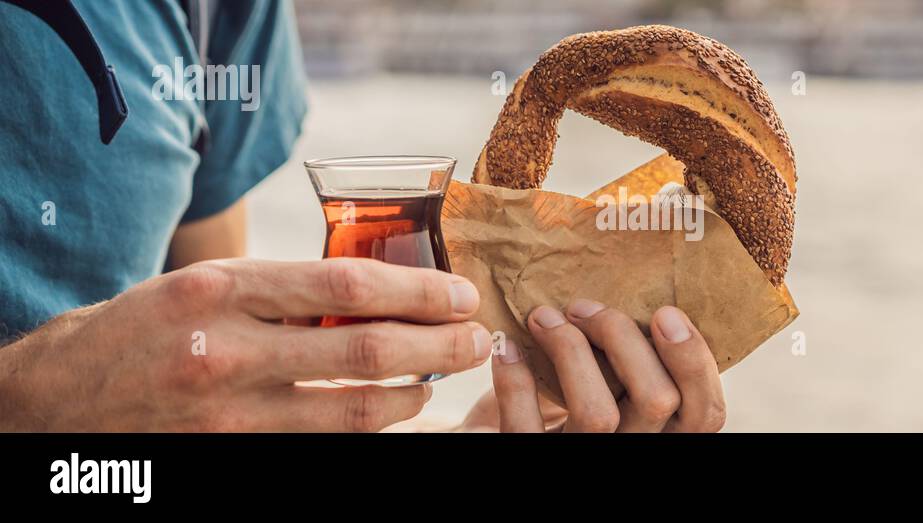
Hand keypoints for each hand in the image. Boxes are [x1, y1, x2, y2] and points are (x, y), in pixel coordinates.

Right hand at [0, 258, 489, 430]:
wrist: (52, 402)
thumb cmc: (136, 331)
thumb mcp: (201, 287)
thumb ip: (280, 291)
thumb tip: (375, 292)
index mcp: (221, 288)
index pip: (346, 284)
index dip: (418, 290)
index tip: (459, 294)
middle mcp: (227, 349)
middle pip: (367, 347)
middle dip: (438, 344)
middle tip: (476, 340)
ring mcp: (230, 411)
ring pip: (355, 409)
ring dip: (414, 396)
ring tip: (439, 382)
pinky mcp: (232, 452)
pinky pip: (323, 444)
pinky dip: (369, 430)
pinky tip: (392, 413)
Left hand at [461, 301, 725, 432]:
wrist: (520, 438)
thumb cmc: (575, 406)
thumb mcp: (619, 392)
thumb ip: (640, 366)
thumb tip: (649, 293)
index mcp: (663, 434)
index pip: (706, 413)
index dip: (694, 360)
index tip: (664, 312)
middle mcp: (632, 450)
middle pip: (657, 399)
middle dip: (623, 338)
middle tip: (584, 306)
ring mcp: (583, 457)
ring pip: (598, 414)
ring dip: (569, 350)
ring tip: (543, 317)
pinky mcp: (533, 459)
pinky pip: (527, 425)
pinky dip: (516, 380)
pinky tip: (509, 349)